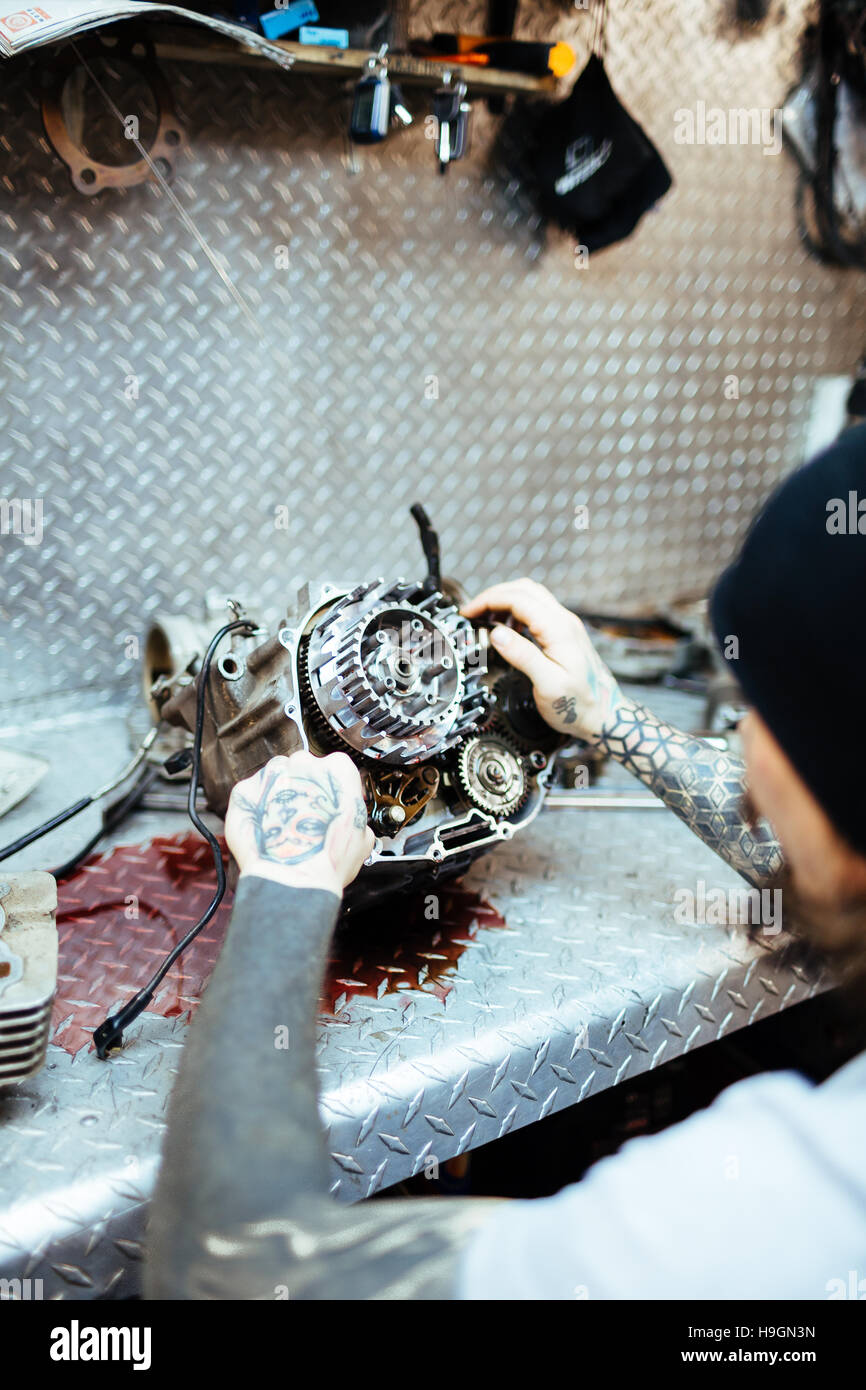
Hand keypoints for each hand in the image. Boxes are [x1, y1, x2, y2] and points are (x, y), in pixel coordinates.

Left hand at [225, 751, 374, 895]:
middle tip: (304, 817)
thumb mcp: (363, 838)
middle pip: (303, 767)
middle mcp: (304, 764)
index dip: (331, 789)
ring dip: (278, 795)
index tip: (327, 805)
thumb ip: (356, 818)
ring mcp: (272, 775)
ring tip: (283, 825)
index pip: (335, 767)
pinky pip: (251, 794)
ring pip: (276, 777)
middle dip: (303, 787)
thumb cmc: (328, 860)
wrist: (293, 880)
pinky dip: (255, 807)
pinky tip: (265, 828)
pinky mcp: (245, 790)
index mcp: (338, 770)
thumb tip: (352, 823)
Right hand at [462, 578, 624, 743]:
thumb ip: (523, 656)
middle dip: (494, 596)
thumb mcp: (548, 685)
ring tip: (485, 619)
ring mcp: (566, 625)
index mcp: (559, 630)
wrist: (604, 714)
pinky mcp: (564, 633)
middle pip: (524, 590)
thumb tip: (497, 634)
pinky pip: (538, 610)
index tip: (469, 612)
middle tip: (472, 612)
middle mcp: (564, 621)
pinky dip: (516, 611)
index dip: (489, 601)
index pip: (518, 599)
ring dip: (505, 601)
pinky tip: (507, 628)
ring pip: (531, 596)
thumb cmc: (578, 705)